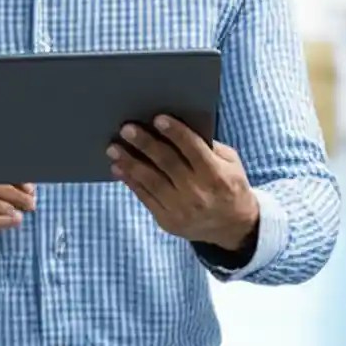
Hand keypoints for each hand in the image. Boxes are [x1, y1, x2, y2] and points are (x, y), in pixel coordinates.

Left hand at [107, 116, 258, 251]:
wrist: (232, 228)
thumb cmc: (229, 185)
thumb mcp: (231, 163)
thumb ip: (208, 146)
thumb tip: (176, 127)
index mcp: (216, 175)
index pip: (193, 149)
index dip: (175, 133)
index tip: (158, 118)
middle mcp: (197, 192)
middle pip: (167, 163)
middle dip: (145, 144)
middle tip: (127, 128)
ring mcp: (181, 209)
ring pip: (151, 181)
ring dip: (130, 162)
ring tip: (113, 148)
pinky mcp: (167, 220)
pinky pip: (145, 197)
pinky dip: (130, 181)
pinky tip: (118, 168)